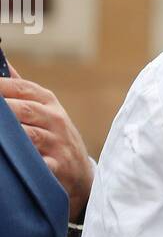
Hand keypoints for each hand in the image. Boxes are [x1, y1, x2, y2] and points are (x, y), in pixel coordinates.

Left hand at [0, 60, 93, 220]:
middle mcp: (55, 120)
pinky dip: (25, 161)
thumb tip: (1, 62)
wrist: (81, 173)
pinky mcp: (56, 167)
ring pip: (28, 135)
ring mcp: (57, 144)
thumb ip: (21, 88)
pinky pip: (38, 163)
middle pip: (23, 109)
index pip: (21, 88)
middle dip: (2, 109)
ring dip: (8, 136)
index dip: (0, 87)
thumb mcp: (45, 109)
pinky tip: (13, 159)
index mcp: (49, 102)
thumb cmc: (55, 135)